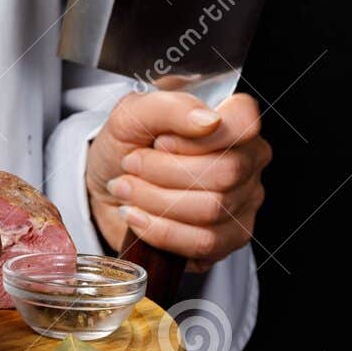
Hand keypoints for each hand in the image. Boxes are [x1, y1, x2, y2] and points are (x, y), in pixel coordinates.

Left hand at [86, 92, 269, 272]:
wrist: (104, 187)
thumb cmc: (125, 146)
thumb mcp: (133, 114)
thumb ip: (170, 108)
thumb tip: (208, 121)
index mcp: (232, 122)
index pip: (243, 123)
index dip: (198, 138)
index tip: (160, 142)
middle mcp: (246, 162)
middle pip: (225, 172)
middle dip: (164, 172)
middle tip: (131, 165)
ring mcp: (242, 203)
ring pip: (211, 209)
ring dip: (155, 200)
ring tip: (127, 189)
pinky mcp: (227, 240)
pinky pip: (203, 243)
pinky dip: (159, 231)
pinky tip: (137, 216)